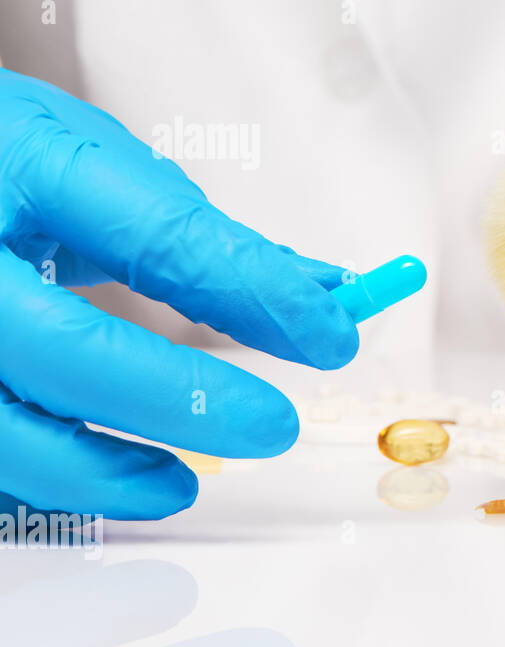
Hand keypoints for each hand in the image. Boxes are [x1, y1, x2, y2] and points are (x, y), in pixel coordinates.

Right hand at [0, 69, 359, 517]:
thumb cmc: (5, 166)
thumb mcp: (95, 168)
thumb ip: (203, 236)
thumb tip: (325, 291)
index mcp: (26, 161)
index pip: (159, 237)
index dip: (254, 293)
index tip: (330, 337)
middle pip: (67, 350)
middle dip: (182, 401)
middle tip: (274, 427)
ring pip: (3, 430)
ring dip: (100, 473)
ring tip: (180, 483)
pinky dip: (46, 484)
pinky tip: (100, 485)